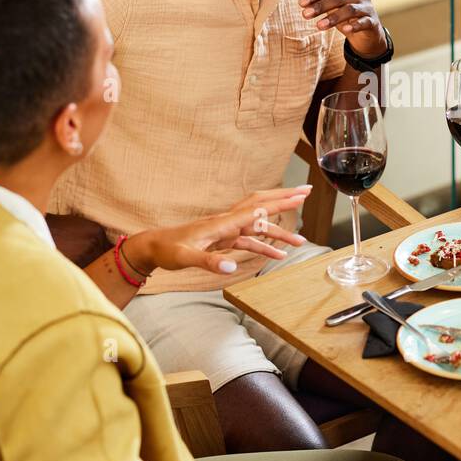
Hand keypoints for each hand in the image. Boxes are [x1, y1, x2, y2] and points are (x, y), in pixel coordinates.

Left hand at [128, 186, 312, 275]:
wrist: (153, 247)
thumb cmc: (167, 250)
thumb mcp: (185, 258)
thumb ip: (208, 262)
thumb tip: (231, 267)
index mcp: (222, 223)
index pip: (257, 209)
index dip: (280, 202)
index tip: (301, 195)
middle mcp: (227, 222)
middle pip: (261, 206)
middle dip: (285, 200)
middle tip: (308, 193)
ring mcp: (226, 230)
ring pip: (258, 226)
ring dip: (280, 232)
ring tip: (300, 242)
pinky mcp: (223, 240)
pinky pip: (249, 241)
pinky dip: (265, 247)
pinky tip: (277, 256)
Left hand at [299, 0, 385, 57]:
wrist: (366, 32)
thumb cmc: (347, 14)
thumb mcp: (334, 1)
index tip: (301, 4)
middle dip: (320, 6)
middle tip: (305, 15)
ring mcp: (367, 7)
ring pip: (350, 10)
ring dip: (333, 18)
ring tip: (318, 26)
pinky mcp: (373, 21)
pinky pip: (364, 22)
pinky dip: (354, 26)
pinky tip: (344, 30)